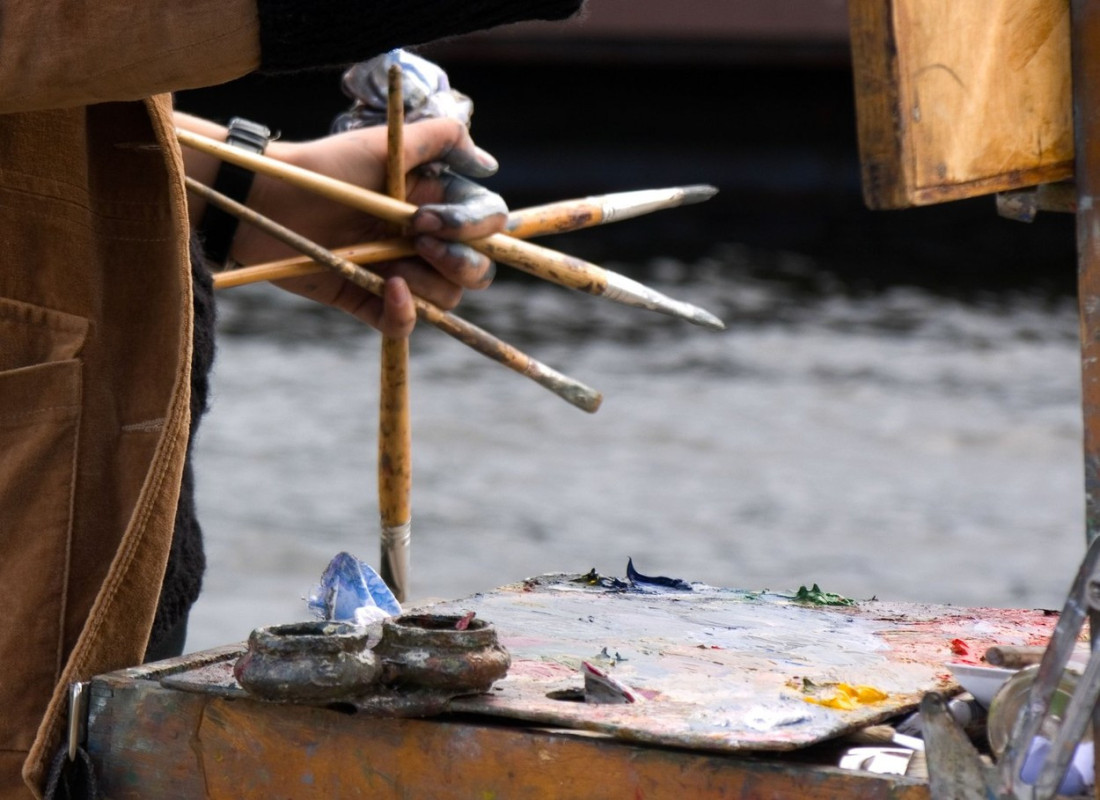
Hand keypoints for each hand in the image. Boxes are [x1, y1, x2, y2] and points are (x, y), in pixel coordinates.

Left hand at [231, 117, 507, 336]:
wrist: (266, 200)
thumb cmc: (324, 167)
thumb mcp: (384, 141)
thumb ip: (440, 138)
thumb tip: (489, 165)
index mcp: (436, 205)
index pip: (486, 226)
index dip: (470, 229)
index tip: (424, 219)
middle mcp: (424, 242)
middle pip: (477, 270)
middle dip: (458, 262)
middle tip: (416, 242)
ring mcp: (400, 273)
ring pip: (447, 300)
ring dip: (428, 285)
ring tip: (391, 266)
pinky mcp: (370, 300)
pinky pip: (406, 324)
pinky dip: (405, 312)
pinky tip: (390, 289)